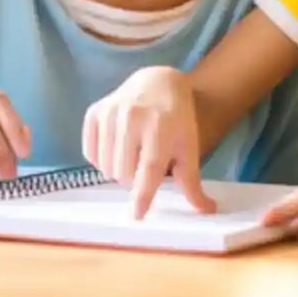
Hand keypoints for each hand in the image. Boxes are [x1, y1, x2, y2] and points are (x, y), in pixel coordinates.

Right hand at [83, 66, 216, 218]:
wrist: (158, 81)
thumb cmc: (176, 120)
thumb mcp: (188, 147)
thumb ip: (192, 181)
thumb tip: (207, 210)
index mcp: (161, 128)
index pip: (149, 167)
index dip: (142, 194)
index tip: (136, 215)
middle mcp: (133, 117)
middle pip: (124, 173)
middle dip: (134, 179)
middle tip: (144, 166)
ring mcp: (111, 113)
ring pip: (106, 167)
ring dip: (118, 171)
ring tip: (131, 156)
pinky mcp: (95, 112)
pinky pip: (90, 154)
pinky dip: (102, 159)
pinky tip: (115, 148)